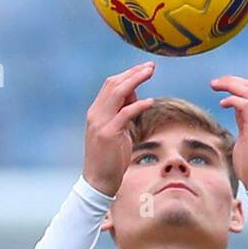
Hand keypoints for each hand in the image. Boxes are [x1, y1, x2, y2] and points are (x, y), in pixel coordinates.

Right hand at [83, 63, 155, 196]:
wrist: (98, 182)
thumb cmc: (109, 160)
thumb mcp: (117, 132)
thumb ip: (123, 114)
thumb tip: (135, 97)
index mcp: (96, 112)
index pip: (110, 85)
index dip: (128, 74)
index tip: (144, 68)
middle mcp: (96, 114)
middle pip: (113, 84)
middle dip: (133, 73)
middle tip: (151, 66)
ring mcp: (100, 123)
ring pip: (117, 93)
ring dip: (135, 80)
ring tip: (150, 73)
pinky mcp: (108, 134)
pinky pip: (125, 114)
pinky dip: (138, 105)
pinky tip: (150, 102)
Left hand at [210, 75, 247, 190]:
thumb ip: (245, 122)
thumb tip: (236, 109)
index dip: (238, 85)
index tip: (222, 86)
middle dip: (232, 80)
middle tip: (214, 83)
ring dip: (230, 85)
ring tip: (215, 86)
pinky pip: (245, 104)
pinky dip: (232, 100)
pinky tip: (222, 104)